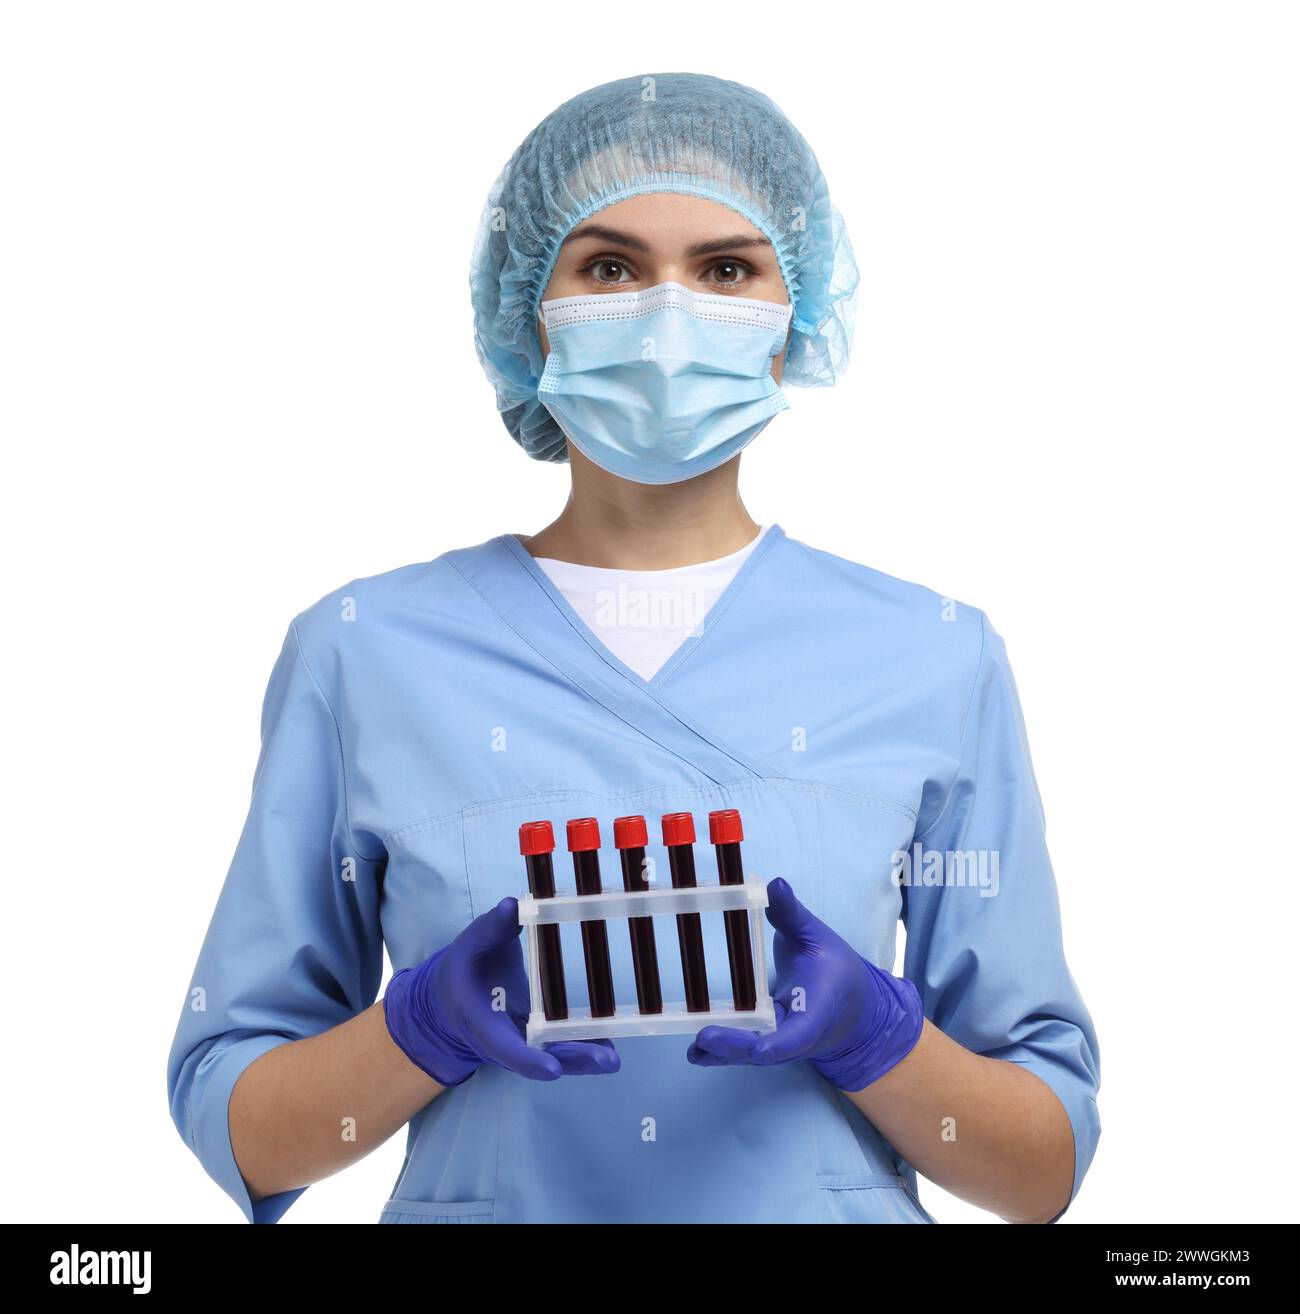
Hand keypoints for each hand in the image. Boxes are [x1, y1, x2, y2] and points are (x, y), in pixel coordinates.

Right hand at [384, 896, 618, 1084]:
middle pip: (538, 1059)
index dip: (528, 1060)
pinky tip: (607, 1046)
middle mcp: (503, 1043)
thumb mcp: (470, 945)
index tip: (552, 1069)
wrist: (452, 999)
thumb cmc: (464, 969)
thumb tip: (512, 905)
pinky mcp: (535, 1041)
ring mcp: (521, 1045)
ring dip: (583, 1060)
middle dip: (572, 1061)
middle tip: (607, 1059)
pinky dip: (581, 1048)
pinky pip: (558, 1048)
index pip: (504, 1047)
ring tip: (612, 1059)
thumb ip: (492, 927)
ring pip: (552, 1058)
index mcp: (482, 1022)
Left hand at [687, 877, 922, 1091]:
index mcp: (815, 1012)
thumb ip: (792, 914)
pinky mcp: (768, 1041)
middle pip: (767, 1050)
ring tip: (696, 1049)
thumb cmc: (836, 970)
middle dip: (737, 1047)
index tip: (758, 1048)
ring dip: (724, 1053)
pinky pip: (745, 1049)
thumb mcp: (818, 937)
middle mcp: (798, 1037)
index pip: (798, 1036)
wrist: (853, 1007)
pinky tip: (697, 1052)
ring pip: (752, 1053)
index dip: (777, 1044)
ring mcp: (781, 1044)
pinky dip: (722, 1051)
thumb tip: (775, 884)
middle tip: (705, 1037)